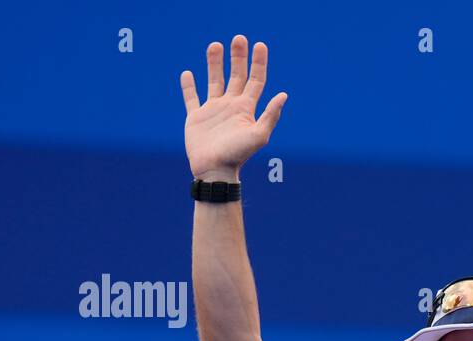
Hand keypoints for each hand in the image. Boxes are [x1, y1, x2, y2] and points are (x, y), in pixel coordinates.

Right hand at [180, 35, 287, 179]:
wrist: (215, 171)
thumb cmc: (237, 155)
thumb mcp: (258, 135)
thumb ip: (270, 115)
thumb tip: (284, 95)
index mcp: (246, 109)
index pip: (256, 81)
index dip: (259, 63)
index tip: (260, 45)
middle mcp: (231, 107)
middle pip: (236, 76)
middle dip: (238, 57)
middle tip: (239, 38)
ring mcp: (213, 111)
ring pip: (214, 81)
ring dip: (215, 63)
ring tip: (215, 45)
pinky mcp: (196, 117)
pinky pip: (192, 98)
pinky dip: (189, 86)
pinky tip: (188, 74)